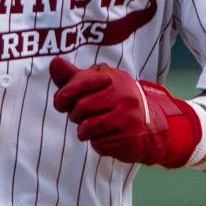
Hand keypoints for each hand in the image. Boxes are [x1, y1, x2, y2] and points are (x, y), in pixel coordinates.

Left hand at [48, 56, 202, 166]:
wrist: (151, 128)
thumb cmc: (117, 104)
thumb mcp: (98, 86)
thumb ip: (74, 77)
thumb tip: (54, 62)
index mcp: (114, 78)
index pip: (81, 81)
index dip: (64, 94)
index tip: (60, 103)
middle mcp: (123, 95)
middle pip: (80, 107)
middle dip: (75, 115)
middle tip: (82, 117)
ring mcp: (127, 117)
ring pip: (87, 127)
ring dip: (83, 132)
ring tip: (91, 129)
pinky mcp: (128, 137)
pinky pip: (98, 144)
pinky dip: (97, 143)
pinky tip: (106, 138)